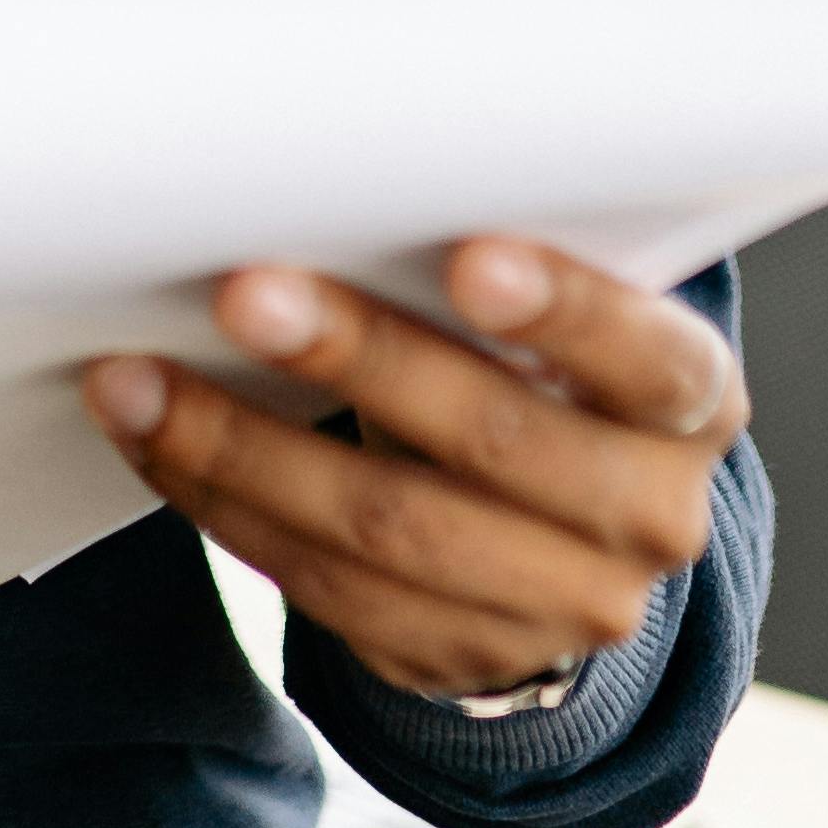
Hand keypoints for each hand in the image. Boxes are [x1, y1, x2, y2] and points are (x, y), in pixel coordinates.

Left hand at [80, 241, 745, 704]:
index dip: (563, 312)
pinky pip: (325, 586)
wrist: (556, 537)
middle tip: (244, 292)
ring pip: (386, 530)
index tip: (470, 258)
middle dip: (356, 360)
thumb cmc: (534, 368)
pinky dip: (226, 505)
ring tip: (139, 380)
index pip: (646, 358)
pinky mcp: (455, 655)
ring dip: (242, 447)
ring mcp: (557, 606)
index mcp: (689, 401)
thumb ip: (496, 264)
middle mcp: (647, 514)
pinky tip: (160, 441)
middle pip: (492, 442)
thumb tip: (342, 173)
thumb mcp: (559, 315)